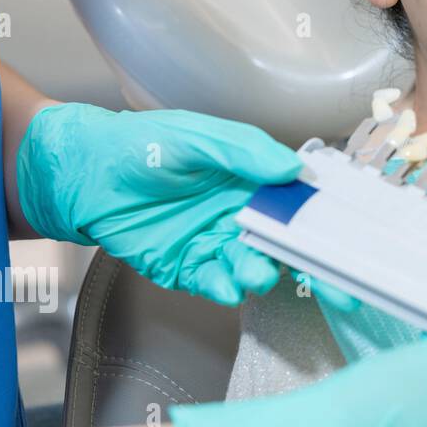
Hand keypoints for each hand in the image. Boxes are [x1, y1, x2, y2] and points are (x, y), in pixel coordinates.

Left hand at [16, 103, 355, 308]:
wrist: (80, 172)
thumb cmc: (139, 144)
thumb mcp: (196, 138)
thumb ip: (244, 154)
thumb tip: (293, 170)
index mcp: (253, 180)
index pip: (299, 201)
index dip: (323, 218)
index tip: (345, 232)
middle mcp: (242, 214)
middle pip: (287, 242)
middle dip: (311, 264)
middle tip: (335, 282)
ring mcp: (216, 242)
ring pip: (254, 265)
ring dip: (262, 273)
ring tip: (259, 273)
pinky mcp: (188, 267)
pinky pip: (216, 282)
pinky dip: (226, 288)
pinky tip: (230, 286)